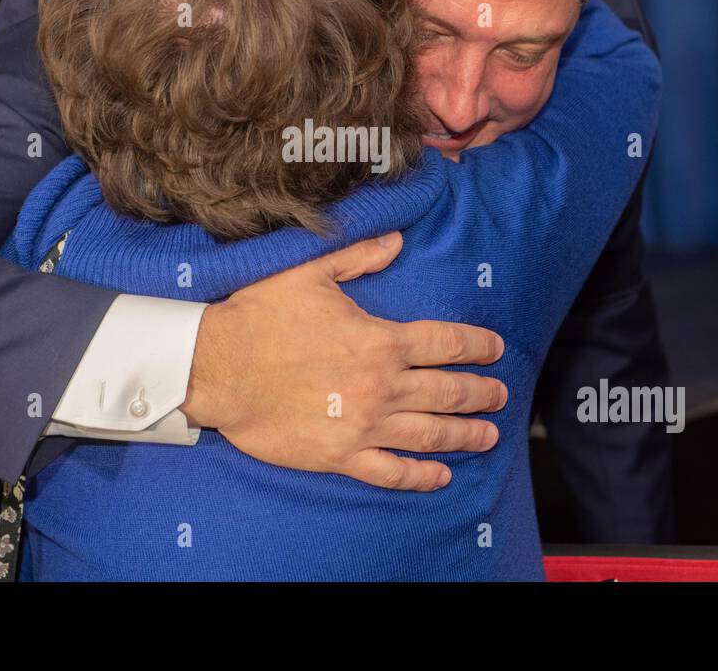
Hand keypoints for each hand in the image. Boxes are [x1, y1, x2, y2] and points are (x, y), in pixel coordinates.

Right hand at [180, 231, 507, 491]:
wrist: (216, 368)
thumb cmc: (259, 317)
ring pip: (430, 435)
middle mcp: (382, 386)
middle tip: (501, 396)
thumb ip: (358, 256)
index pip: (446, 344)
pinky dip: (420, 476)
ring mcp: (364, 425)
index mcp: (381, 340)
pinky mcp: (339, 455)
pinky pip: (390, 472)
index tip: (496, 349)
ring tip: (487, 437)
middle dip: (481, 393)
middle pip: (449, 392)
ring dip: (464, 435)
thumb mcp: (309, 273)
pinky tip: (440, 477)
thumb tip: (397, 240)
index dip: (478, 346)